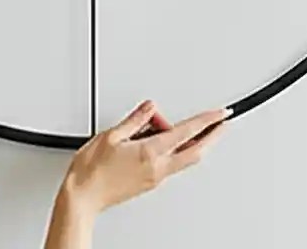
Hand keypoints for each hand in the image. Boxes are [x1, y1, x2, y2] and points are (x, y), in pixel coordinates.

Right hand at [61, 101, 229, 213]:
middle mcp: (158, 167)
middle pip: (196, 151)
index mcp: (150, 152)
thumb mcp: (111, 135)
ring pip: (185, 159)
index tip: (221, 114)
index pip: (187, 132)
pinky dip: (177, 150)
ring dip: (195, 144)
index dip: (207, 121)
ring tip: (191, 128)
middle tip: (223, 124)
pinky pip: (171, 164)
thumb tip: (150, 108)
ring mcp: (156, 178)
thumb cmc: (91, 170)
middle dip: (213, 137)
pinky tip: (166, 141)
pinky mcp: (150, 183)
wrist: (83, 197)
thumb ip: (135, 120)